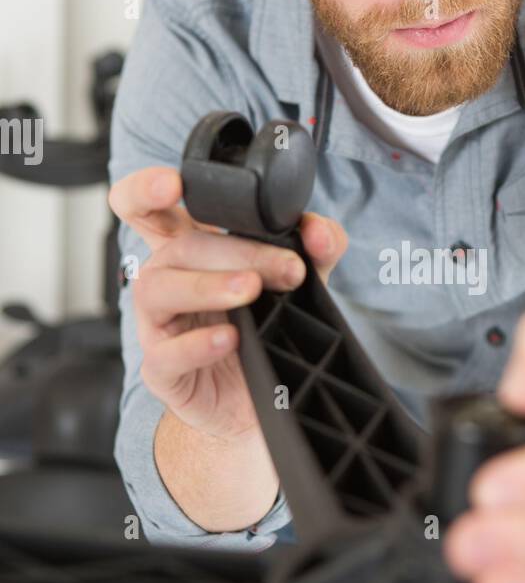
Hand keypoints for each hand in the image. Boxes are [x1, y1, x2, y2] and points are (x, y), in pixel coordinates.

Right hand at [108, 165, 347, 442]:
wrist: (266, 399)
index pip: (148, 209)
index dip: (145, 189)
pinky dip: (197, 344)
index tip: (173, 183)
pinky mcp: (163, 371)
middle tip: (286, 267)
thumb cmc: (267, 331)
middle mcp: (166, 281)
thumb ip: (316, 249)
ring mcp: (159, 326)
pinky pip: (166, 354)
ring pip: (159, 291)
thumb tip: (320, 232)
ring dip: (207, 286)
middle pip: (177, 249)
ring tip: (251, 291)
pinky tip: (229, 339)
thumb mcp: (299, 283)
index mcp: (189, 251)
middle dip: (234, 251)